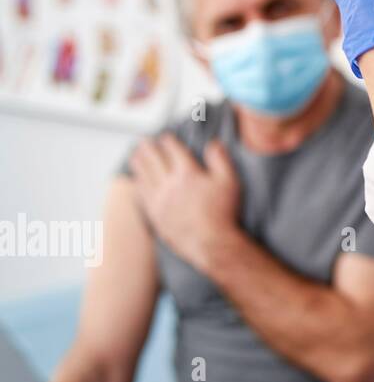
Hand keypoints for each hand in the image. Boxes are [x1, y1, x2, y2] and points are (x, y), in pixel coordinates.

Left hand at [130, 135, 241, 270]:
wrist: (212, 243)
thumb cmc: (223, 212)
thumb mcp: (230, 181)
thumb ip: (220, 159)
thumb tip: (212, 144)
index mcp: (188, 173)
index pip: (175, 152)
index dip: (169, 142)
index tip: (165, 137)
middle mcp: (170, 185)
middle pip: (155, 161)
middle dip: (149, 149)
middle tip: (143, 141)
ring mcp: (160, 201)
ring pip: (145, 177)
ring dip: (139, 164)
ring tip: (135, 156)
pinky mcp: (156, 216)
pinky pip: (142, 196)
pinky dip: (139, 185)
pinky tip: (137, 182)